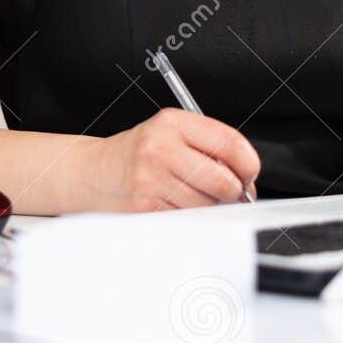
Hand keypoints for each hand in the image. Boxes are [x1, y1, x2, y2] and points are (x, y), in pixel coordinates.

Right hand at [90, 108, 260, 211]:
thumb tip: (244, 178)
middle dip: (233, 192)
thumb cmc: (136, 154)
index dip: (249, 163)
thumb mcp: (169, 133)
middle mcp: (160, 148)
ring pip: (207, 205)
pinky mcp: (144, 208)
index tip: (250, 173)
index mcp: (172, 123)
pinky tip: (175, 205)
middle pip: (223, 180)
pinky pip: (187, 220)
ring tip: (192, 196)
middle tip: (229, 192)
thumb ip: (207, 146)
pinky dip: (189, 218)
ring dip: (209, 207)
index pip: (228, 142)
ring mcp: (151, 179)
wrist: (92, 172)